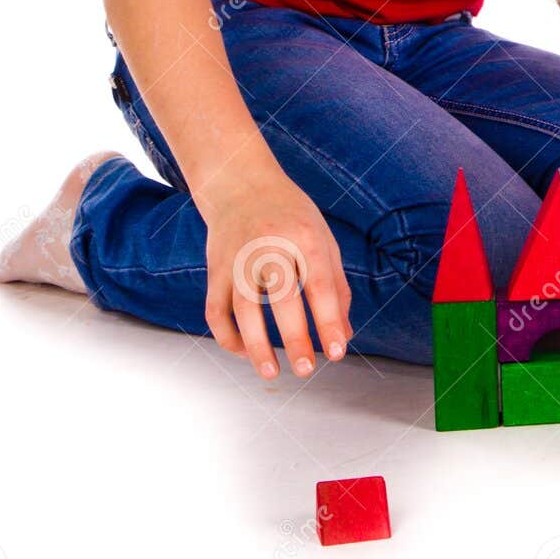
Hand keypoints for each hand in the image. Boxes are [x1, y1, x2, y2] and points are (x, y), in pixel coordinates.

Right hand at [199, 166, 352, 378]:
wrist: (241, 184)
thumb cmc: (291, 216)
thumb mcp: (323, 239)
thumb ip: (336, 286)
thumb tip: (344, 334)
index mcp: (304, 237)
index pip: (320, 286)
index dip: (328, 322)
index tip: (337, 353)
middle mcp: (270, 247)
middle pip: (282, 298)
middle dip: (295, 338)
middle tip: (307, 370)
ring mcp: (238, 259)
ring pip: (242, 309)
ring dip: (255, 345)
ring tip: (273, 373)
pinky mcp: (215, 270)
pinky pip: (215, 311)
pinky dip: (228, 337)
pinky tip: (246, 353)